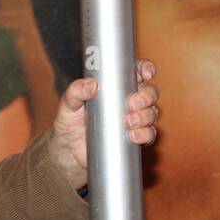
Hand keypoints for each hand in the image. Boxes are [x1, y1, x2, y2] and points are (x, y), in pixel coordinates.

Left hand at [49, 58, 158, 190]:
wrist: (68, 151)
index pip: (135, 72)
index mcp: (114, 87)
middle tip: (132, 103)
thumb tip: (92, 85)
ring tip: (129, 121)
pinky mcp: (134, 138)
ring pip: (151, 113)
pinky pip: (149, 135)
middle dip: (146, 96)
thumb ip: (75, 91)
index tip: (145, 73)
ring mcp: (133, 120)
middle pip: (149, 92)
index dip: (145, 69)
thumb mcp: (68, 104)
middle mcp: (128, 101)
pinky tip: (133, 135)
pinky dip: (145, 134)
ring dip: (145, 115)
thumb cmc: (69, 122)